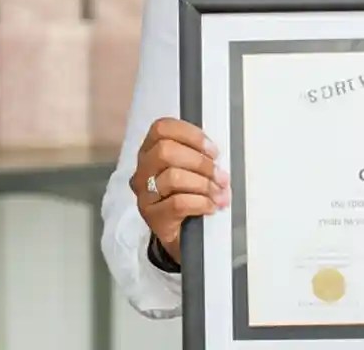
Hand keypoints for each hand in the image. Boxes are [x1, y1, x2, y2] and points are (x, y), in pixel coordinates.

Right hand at [130, 118, 229, 264]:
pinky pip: (178, 203)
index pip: (162, 129)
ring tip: (220, 194)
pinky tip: (212, 207)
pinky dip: (201, 203)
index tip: (214, 151)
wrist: (182, 236)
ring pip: (173, 177)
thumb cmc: (191, 195)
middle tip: (221, 176)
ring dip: (204, 184)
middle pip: (165, 151)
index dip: (191, 135)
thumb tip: (217, 156)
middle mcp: (143, 170)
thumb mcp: (194, 171)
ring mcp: (144, 194)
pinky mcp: (152, 217)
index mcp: (151, 151)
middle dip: (200, 162)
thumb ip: (200, 156)